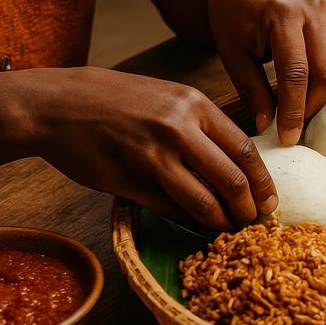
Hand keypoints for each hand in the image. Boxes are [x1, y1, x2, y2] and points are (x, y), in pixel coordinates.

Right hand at [11, 67, 276, 230]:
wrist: (55, 105)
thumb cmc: (117, 100)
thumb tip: (238, 161)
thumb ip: (202, 124)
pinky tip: (196, 224)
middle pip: (231, 180)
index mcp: (194, 105)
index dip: (262, 181)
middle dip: (249, 207)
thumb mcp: (168, 96)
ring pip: (203, 202)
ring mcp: (152, 156)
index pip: (244, 149)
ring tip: (228, 227)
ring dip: (221, 221)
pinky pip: (171, 209)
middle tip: (254, 220)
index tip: (270, 200)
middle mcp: (177, 129)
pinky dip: (188, 221)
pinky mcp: (129, 181)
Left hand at [207, 0, 325, 144]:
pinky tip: (306, 90)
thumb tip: (268, 126)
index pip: (296, 73)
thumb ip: (252, 90)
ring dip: (322, 96)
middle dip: (312, 106)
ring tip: (298, 109)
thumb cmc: (231, 12)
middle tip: (293, 126)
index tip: (287, 138)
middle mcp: (314, 7)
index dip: (294, 110)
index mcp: (282, 12)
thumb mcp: (232, 52)